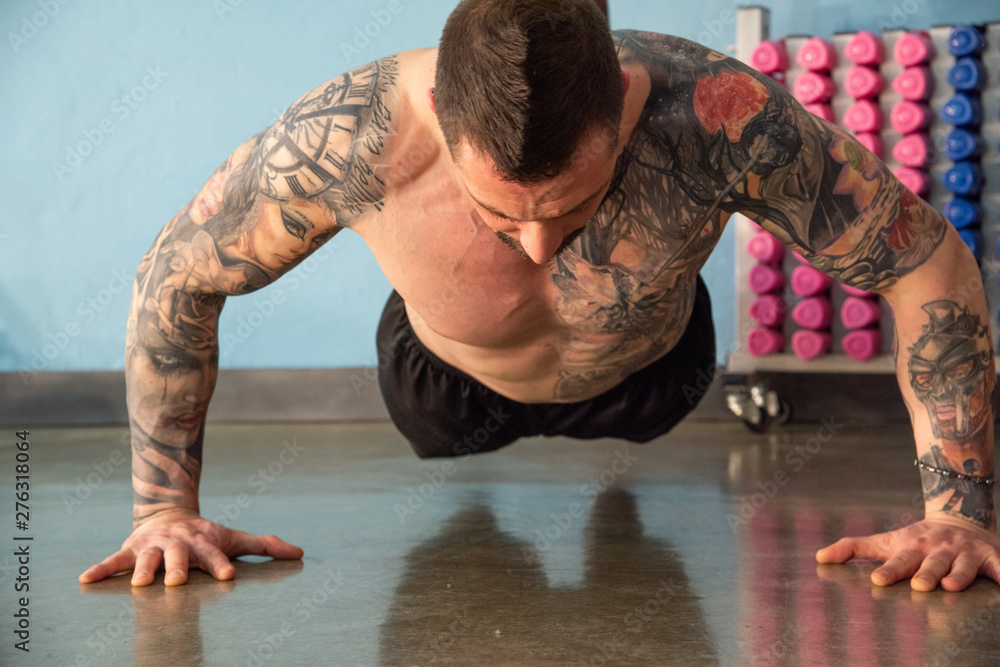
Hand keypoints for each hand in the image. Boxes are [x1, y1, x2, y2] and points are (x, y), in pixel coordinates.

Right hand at [79, 508, 303, 585]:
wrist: (169, 513)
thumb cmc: (206, 534)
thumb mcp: (234, 538)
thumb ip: (265, 545)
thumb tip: (300, 553)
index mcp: (204, 545)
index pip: (215, 556)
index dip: (221, 565)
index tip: (227, 577)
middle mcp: (178, 545)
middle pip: (179, 557)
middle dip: (178, 567)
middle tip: (177, 581)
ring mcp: (154, 547)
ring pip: (147, 559)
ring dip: (144, 569)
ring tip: (141, 584)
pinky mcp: (131, 551)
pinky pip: (114, 561)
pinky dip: (101, 569)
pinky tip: (86, 579)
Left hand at [816, 514, 999, 591]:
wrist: (959, 518)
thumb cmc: (917, 539)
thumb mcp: (887, 541)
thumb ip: (854, 548)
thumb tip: (818, 556)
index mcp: (911, 547)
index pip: (897, 561)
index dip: (889, 571)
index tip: (877, 581)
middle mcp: (938, 549)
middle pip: (931, 563)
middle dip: (925, 573)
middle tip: (920, 585)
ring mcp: (964, 553)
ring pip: (963, 566)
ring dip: (958, 575)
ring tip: (951, 585)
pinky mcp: (991, 557)